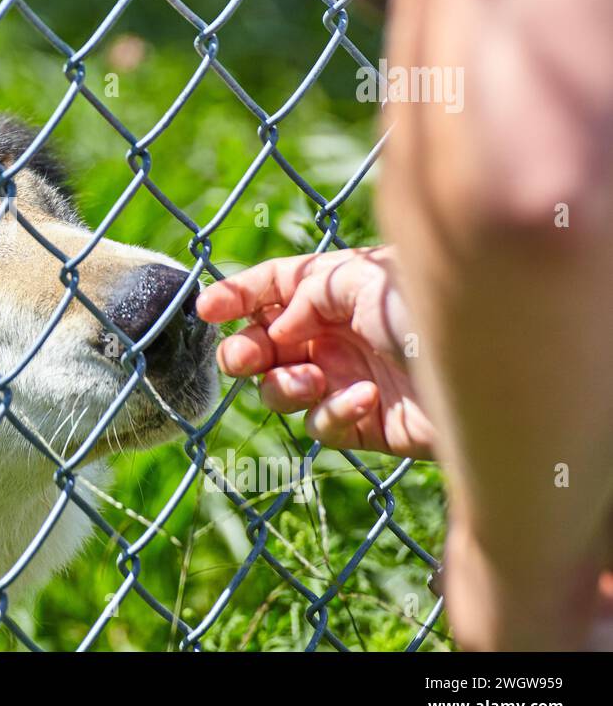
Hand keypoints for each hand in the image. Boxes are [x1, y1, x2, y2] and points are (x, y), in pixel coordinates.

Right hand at [196, 245, 436, 459]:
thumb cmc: (434, 311)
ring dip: (284, 385)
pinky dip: (333, 412)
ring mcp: (346, 378)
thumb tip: (278, 328)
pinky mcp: (364, 424)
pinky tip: (364, 398)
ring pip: (280, 390)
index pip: (273, 288)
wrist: (499, 374)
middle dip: (246, 351)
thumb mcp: (365, 280)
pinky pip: (321, 425)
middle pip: (264, 345)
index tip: (205, 311)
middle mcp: (336, 334)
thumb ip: (308, 294)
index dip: (235, 296)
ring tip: (311, 378)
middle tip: (248, 358)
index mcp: (337, 289)